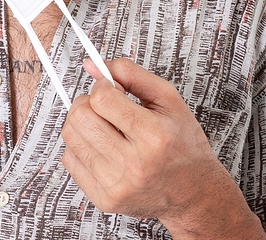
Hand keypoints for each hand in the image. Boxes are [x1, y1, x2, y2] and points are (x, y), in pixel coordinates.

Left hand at [60, 58, 264, 238]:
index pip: (102, 99)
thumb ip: (131, 74)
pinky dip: (81, 147)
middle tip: (104, 106)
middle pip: (81, 117)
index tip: (111, 87)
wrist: (194, 193)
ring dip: (82, 123)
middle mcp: (134, 164)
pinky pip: (70, 160)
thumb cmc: (184, 145)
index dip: (102, 86)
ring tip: (103, 125)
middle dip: (88, 102)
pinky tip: (101, 146)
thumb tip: (92, 65)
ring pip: (71, 136)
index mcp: (154, 135)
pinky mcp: (105, 199)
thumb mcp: (169, 100)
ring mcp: (117, 185)